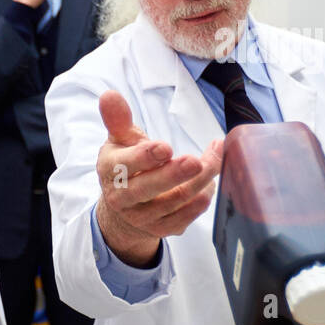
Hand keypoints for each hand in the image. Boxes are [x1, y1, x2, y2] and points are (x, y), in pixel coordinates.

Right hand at [93, 90, 222, 265]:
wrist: (123, 206)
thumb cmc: (126, 165)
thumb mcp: (120, 141)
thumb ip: (119, 119)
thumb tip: (109, 95)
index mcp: (110, 171)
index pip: (125, 166)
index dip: (145, 157)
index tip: (165, 147)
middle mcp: (122, 198)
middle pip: (148, 189)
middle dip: (174, 176)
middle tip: (196, 161)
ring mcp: (143, 216)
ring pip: (175, 201)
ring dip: (200, 180)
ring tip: (215, 158)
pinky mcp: (161, 229)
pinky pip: (186, 217)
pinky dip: (202, 199)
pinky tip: (211, 182)